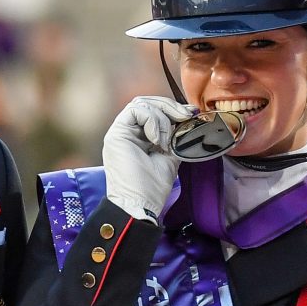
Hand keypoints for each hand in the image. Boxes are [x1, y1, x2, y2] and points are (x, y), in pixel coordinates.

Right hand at [102, 96, 192, 220]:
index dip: (172, 108)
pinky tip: (158, 140)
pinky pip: (135, 111)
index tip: (190, 114)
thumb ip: (175, 136)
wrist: (142, 203)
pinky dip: (152, 120)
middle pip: (146, 102)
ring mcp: (119, 132)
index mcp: (138, 136)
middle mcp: (127, 132)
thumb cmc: (153, 187)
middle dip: (169, 106)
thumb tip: (188, 118)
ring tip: (167, 140)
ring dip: (162, 117)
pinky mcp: (116, 134)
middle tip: (185, 116)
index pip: (153, 110)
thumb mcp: (171, 155)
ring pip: (141, 104)